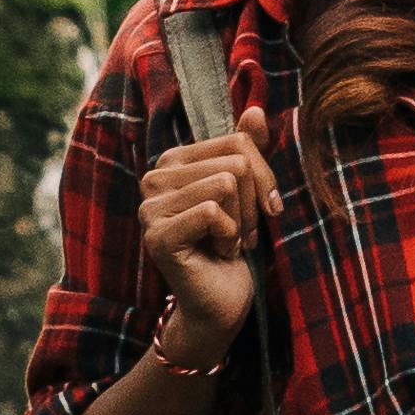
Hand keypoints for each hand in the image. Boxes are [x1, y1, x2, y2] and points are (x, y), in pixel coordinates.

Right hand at [136, 106, 281, 368]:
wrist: (222, 304)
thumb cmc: (234, 245)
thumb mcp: (249, 192)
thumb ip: (248, 150)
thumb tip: (254, 110)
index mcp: (174, 160)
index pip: (238, 142)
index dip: (263, 178)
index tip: (258, 210)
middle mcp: (155, 177)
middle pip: (235, 162)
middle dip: (253, 204)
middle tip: (239, 233)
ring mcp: (150, 207)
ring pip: (226, 184)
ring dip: (241, 223)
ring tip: (226, 243)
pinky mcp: (156, 235)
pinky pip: (213, 212)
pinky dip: (229, 238)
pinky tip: (216, 254)